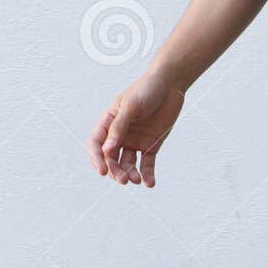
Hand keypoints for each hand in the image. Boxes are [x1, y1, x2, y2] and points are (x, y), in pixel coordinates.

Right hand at [87, 68, 184, 186]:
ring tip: (136, 180)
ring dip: (130, 174)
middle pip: (111, 158)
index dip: (96, 159)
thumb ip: (119, 127)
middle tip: (123, 180)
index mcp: (109, 122)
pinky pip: (146, 164)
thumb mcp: (131, 106)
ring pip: (127, 164)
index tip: (102, 171)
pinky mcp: (150, 145)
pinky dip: (147, 175)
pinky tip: (149, 183)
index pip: (96, 144)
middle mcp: (120, 135)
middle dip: (115, 170)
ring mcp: (134, 141)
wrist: (171, 84)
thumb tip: (107, 150)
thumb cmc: (147, 89)